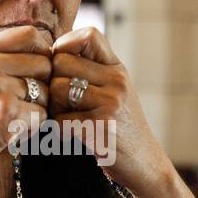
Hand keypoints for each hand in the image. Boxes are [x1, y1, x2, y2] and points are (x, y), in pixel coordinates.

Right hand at [0, 26, 52, 179]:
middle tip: (25, 102)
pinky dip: (32, 127)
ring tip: (12, 118)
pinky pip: (41, 115)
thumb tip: (44, 48)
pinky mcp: (7, 113)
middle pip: (43, 63)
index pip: (29, 35)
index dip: (42, 52)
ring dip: (36, 108)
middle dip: (43, 84)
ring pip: (45, 91)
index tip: (37, 71)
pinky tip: (11, 131)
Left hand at [47, 26, 172, 197]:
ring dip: (53, 107)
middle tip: (61, 102)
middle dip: (52, 82)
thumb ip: (92, 69)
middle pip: (61, 62)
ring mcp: (110, 103)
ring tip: (66, 118)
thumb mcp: (115, 90)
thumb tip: (54, 49)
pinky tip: (69, 136)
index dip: (65, 44)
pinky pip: (59, 120)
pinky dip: (57, 130)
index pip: (89, 34)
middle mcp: (116, 81)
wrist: (145, 163)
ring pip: (57, 89)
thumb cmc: (121, 126)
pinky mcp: (100, 128)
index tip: (61, 65)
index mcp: (118, 68)